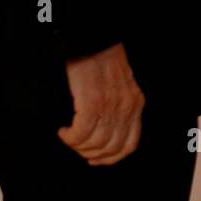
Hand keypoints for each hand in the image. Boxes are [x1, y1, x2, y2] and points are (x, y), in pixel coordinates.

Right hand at [57, 42, 144, 165]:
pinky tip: (63, 130)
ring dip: (78, 146)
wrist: (94, 40)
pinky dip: (69, 138)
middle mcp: (127, 108)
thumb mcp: (122, 86)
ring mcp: (111, 106)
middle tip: (77, 147)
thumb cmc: (103, 61)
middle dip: (91, 154)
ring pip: (95, 144)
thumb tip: (106, 137)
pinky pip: (80, 134)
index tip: (95, 159)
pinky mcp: (92, 103)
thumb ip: (120, 108)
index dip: (111, 158)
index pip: (129, 145)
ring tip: (69, 136)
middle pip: (111, 148)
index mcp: (136, 104)